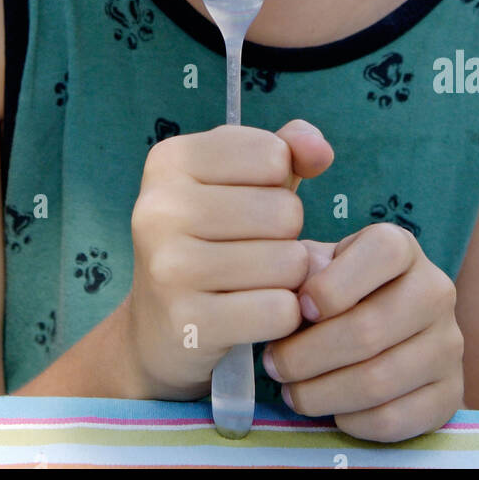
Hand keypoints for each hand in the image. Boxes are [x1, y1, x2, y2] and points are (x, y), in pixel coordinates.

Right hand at [126, 119, 334, 399]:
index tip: (247, 205)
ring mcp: (169, 266)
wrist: (159, 329)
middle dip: (287, 236)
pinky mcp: (188, 322)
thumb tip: (320, 150)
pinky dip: (281, 316)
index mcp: (170, 160)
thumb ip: (286, 149)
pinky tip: (253, 317)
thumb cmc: (213, 242)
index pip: (272, 154)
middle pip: (285, 211)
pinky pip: (280, 311)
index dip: (278, 184)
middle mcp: (161, 207)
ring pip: (288, 262)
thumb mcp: (242, 184)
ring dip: (288, 278)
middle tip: (253, 252)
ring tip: (254, 283)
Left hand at [261, 225, 464, 441]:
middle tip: (274, 365)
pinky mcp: (450, 393)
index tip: (299, 308)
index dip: (333, 285)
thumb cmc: (340, 289)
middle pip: (369, 329)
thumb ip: (304, 270)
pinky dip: (352, 421)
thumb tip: (296, 301)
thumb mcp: (319, 264)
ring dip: (321, 394)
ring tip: (292, 391)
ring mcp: (449, 345)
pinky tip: (331, 410)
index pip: (381, 254)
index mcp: (402, 248)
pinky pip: (394, 419)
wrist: (389, 331)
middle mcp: (436, 291)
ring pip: (378, 381)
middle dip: (307, 354)